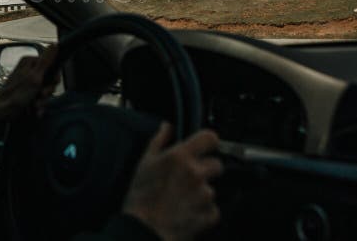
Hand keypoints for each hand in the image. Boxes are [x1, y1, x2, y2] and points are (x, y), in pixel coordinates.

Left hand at [0, 45, 59, 122]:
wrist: (3, 110)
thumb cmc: (18, 93)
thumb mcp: (35, 76)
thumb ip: (46, 61)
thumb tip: (54, 44)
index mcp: (30, 62)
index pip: (51, 66)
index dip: (54, 76)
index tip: (52, 82)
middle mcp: (29, 71)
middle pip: (49, 80)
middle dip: (47, 91)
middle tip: (41, 94)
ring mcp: (28, 83)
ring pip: (45, 91)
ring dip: (42, 100)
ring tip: (35, 105)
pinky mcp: (27, 94)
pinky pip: (39, 99)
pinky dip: (38, 105)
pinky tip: (35, 110)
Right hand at [123, 123, 222, 240]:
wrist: (143, 229)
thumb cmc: (140, 195)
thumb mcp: (144, 162)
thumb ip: (159, 141)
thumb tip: (167, 126)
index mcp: (180, 156)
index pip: (210, 138)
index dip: (208, 142)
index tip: (204, 148)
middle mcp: (195, 173)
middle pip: (216, 164)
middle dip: (206, 170)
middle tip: (188, 178)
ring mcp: (203, 194)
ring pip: (212, 188)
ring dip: (202, 193)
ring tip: (182, 199)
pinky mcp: (208, 214)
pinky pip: (213, 209)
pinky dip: (204, 212)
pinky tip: (187, 212)